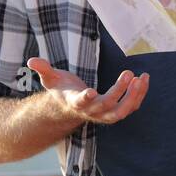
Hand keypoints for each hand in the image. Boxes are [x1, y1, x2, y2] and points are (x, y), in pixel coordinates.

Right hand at [26, 57, 149, 124]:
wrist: (70, 107)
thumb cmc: (61, 89)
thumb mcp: (50, 78)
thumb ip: (43, 69)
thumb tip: (31, 61)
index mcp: (75, 102)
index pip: (81, 102)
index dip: (85, 98)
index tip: (91, 91)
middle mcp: (91, 111)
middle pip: (107, 106)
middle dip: (119, 92)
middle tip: (128, 74)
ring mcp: (105, 113)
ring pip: (122, 111)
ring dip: (134, 96)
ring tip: (142, 77)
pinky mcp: (115, 111)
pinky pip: (131, 106)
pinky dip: (139, 95)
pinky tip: (144, 79)